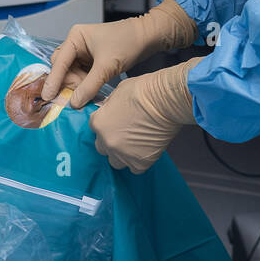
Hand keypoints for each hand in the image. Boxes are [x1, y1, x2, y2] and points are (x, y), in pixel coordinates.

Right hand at [43, 0, 197, 107]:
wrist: (148, 37)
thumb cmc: (127, 44)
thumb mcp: (106, 66)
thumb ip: (89, 86)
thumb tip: (74, 104)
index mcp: (75, 37)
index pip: (59, 61)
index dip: (53, 80)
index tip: (48, 96)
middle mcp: (76, 43)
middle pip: (62, 68)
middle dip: (70, 82)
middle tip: (79, 94)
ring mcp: (83, 51)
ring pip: (71, 73)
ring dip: (78, 85)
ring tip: (90, 91)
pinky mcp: (91, 60)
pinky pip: (81, 74)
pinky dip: (85, 83)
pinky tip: (92, 89)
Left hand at [89, 57, 200, 173]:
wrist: (165, 101)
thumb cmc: (144, 91)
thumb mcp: (117, 92)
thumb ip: (109, 106)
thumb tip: (109, 110)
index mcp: (98, 123)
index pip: (94, 128)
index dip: (106, 124)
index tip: (115, 122)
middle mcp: (107, 141)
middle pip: (102, 147)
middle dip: (111, 140)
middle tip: (125, 133)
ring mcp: (122, 154)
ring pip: (115, 161)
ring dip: (122, 154)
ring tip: (135, 144)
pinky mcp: (140, 163)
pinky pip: (134, 169)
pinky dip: (138, 162)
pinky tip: (145, 151)